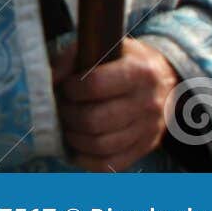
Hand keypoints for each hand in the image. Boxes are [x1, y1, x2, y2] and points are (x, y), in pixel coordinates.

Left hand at [54, 38, 178, 170]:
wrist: (163, 77)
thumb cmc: (121, 60)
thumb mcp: (101, 47)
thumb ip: (71, 59)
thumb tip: (48, 79)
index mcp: (139, 72)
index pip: (95, 85)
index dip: (71, 88)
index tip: (65, 86)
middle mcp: (148, 103)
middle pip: (95, 120)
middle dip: (68, 115)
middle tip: (61, 108)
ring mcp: (149, 129)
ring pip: (101, 145)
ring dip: (74, 137)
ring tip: (66, 125)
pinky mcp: (145, 148)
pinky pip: (111, 164)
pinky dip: (86, 159)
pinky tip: (74, 147)